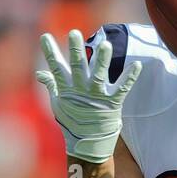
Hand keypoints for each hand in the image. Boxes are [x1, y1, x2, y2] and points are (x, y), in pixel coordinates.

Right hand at [36, 29, 141, 163]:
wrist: (88, 144)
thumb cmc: (72, 121)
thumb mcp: (58, 104)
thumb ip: (52, 85)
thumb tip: (39, 73)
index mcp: (67, 89)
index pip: (56, 67)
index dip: (50, 52)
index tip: (45, 36)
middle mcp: (81, 91)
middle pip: (77, 67)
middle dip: (75, 50)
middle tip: (74, 33)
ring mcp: (97, 97)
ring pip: (99, 75)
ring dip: (102, 60)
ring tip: (106, 45)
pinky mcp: (112, 103)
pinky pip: (122, 89)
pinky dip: (130, 78)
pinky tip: (137, 65)